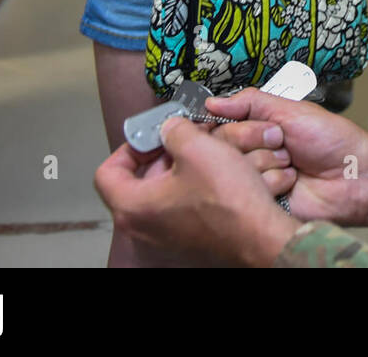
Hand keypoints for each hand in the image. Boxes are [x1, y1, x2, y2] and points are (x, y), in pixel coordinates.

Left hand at [94, 116, 297, 267]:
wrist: (260, 235)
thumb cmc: (227, 200)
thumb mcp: (198, 147)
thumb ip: (174, 130)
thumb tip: (170, 128)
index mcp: (133, 206)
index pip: (107, 173)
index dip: (127, 148)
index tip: (149, 137)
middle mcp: (144, 227)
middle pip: (136, 182)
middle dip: (160, 155)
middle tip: (181, 139)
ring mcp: (165, 236)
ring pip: (161, 193)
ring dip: (178, 169)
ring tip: (202, 153)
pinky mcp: (187, 239)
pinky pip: (179, 207)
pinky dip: (191, 187)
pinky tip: (214, 174)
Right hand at [205, 90, 367, 231]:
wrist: (355, 175)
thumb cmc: (331, 140)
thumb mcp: (292, 110)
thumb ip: (252, 102)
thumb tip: (213, 102)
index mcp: (257, 130)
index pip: (220, 126)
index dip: (231, 125)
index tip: (245, 124)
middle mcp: (252, 155)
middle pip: (223, 148)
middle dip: (254, 140)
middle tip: (281, 141)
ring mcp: (257, 180)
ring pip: (235, 170)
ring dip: (267, 163)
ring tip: (291, 163)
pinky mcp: (263, 204)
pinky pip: (250, 193)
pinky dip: (272, 183)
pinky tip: (291, 182)